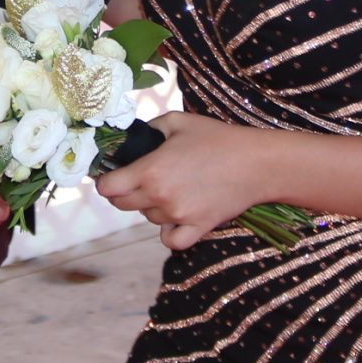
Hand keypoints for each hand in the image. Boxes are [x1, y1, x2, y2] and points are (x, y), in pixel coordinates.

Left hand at [94, 111, 273, 252]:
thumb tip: (132, 137)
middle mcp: (159, 196)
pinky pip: (170, 241)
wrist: (256, 163)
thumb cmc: (217, 138)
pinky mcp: (197, 228)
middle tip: (138, 180)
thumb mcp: (178, 121)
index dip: (105, 181)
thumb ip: (149, 129)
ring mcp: (178, 216)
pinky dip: (169, 233)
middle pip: (123, 205)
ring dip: (151, 207)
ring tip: (171, 189)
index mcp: (150, 170)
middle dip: (124, 192)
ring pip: (148, 218)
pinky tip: (176, 218)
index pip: (108, 188)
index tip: (112, 175)